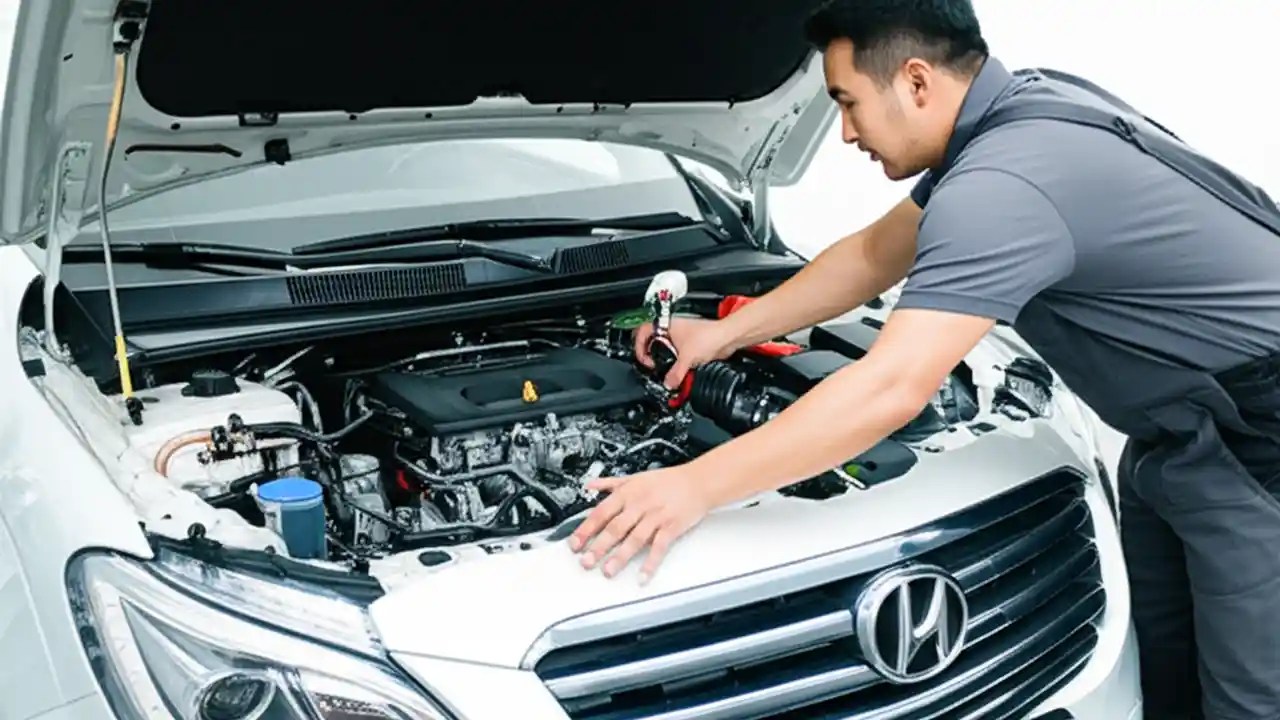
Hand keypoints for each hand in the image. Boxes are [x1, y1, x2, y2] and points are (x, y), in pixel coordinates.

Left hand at [568, 465, 713, 582]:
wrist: (698, 481)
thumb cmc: (668, 481)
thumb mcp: (635, 477)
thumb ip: (610, 483)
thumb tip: (590, 485)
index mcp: (628, 492)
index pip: (601, 512)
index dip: (586, 529)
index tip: (575, 544)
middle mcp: (640, 504)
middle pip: (615, 528)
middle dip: (599, 546)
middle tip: (586, 562)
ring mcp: (656, 516)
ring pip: (635, 538)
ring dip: (620, 556)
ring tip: (608, 571)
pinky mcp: (672, 526)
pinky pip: (659, 546)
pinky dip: (651, 562)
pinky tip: (642, 575)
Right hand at [633, 317, 735, 388]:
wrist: (728, 337)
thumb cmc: (710, 336)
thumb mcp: (687, 358)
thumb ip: (676, 374)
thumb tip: (668, 384)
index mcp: (666, 326)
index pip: (642, 333)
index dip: (639, 347)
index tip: (645, 360)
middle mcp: (672, 330)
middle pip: (651, 341)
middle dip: (649, 354)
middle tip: (650, 365)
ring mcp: (680, 337)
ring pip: (665, 349)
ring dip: (664, 360)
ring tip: (664, 369)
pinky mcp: (689, 345)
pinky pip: (677, 355)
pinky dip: (676, 363)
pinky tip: (678, 371)